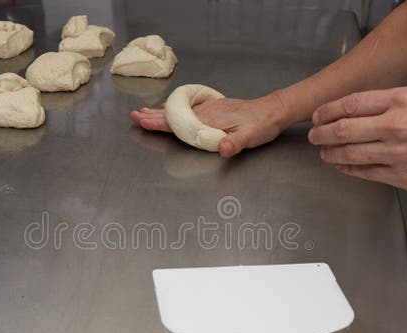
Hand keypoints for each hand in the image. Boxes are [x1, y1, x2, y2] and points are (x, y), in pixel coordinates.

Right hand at [130, 94, 287, 157]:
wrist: (272, 110)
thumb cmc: (261, 125)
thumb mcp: (250, 137)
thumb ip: (235, 144)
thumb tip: (223, 149)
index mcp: (209, 119)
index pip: (178, 122)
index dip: (159, 122)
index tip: (141, 120)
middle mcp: (205, 111)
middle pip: (174, 114)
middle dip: (152, 116)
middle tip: (134, 115)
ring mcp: (208, 108)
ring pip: (178, 110)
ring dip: (160, 112)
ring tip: (144, 112)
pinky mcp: (214, 108)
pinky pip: (188, 108)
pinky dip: (174, 109)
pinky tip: (170, 109)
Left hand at [309, 87, 406, 193]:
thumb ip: (392, 104)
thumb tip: (360, 111)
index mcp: (403, 100)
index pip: (352, 104)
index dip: (328, 110)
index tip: (318, 114)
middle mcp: (397, 125)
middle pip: (344, 129)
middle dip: (322, 133)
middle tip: (314, 135)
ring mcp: (398, 153)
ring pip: (350, 152)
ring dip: (331, 152)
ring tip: (323, 151)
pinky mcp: (402, 177)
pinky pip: (366, 172)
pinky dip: (348, 168)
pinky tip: (341, 165)